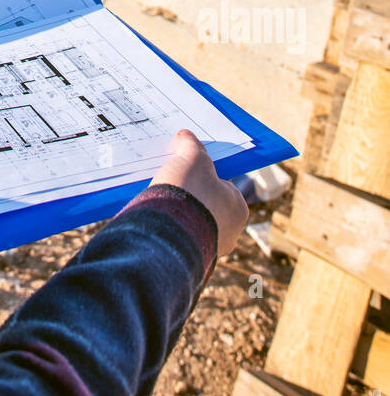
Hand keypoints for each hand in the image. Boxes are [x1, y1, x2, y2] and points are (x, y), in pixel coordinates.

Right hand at [150, 129, 248, 255]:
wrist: (169, 235)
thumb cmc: (190, 195)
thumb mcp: (192, 159)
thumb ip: (190, 145)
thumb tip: (185, 136)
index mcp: (239, 209)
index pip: (224, 185)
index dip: (205, 174)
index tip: (189, 169)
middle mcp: (229, 233)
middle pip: (208, 205)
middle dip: (192, 195)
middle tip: (173, 182)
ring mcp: (208, 249)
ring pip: (192, 224)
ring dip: (179, 212)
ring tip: (160, 198)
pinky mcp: (187, 259)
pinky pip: (179, 238)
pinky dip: (169, 228)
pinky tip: (156, 216)